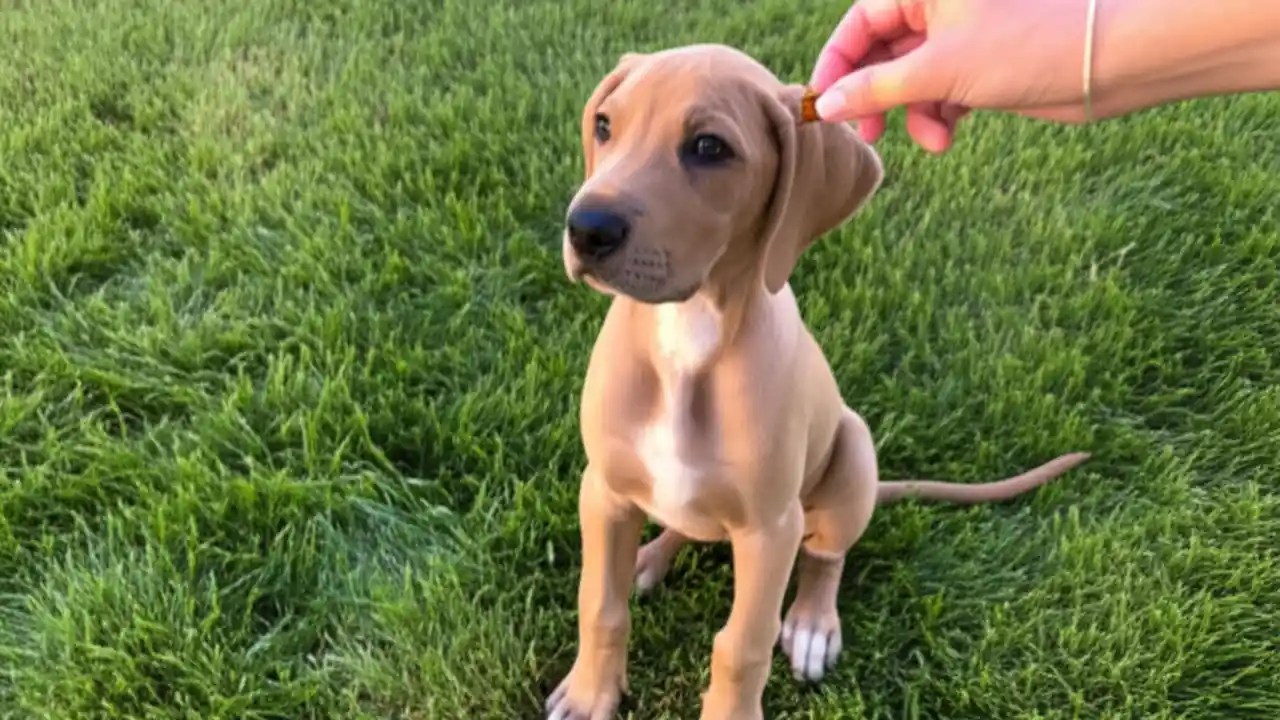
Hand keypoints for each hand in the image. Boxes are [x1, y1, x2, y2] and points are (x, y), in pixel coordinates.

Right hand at [810, 0, 1094, 152]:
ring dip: (912, 113)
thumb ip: (875, 88)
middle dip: (876, 95)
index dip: (838, 63)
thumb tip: (826, 105)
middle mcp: (941, 6)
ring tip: (930, 139)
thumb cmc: (1028, 45)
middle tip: (867, 133)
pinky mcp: (982, 65)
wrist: (1109, 61)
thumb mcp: (938, 69)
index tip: (823, 104)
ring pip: (911, 79)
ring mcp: (963, 36)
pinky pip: (940, 92)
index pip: (861, 21)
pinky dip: (938, 117)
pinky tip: (947, 137)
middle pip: (883, 52)